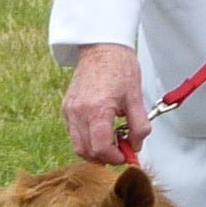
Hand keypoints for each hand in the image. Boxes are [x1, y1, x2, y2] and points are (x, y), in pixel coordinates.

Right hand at [62, 43, 149, 164]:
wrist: (102, 48)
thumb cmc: (119, 68)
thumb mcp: (136, 100)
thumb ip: (139, 128)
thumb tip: (135, 147)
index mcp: (96, 110)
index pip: (100, 149)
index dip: (115, 158)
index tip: (126, 156)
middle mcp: (78, 112)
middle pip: (87, 152)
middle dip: (105, 158)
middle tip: (120, 151)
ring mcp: (69, 110)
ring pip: (78, 146)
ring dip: (95, 151)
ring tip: (111, 142)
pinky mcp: (66, 108)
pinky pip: (74, 134)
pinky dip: (87, 141)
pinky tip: (101, 133)